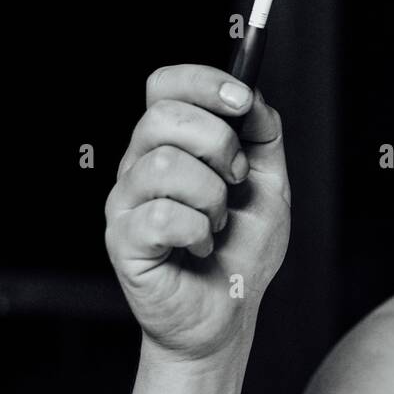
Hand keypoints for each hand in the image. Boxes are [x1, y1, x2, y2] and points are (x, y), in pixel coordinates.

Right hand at [104, 64, 290, 362]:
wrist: (229, 311)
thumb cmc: (242, 249)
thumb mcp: (270, 182)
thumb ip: (264, 135)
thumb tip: (252, 96)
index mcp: (171, 143)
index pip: (164, 85)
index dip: (202, 82)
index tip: (241, 100)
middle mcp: (140, 165)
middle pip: (162, 116)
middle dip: (217, 142)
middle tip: (236, 178)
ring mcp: (126, 203)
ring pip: (164, 165)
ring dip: (211, 196)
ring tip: (219, 222)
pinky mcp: (123, 241)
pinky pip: (161, 215)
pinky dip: (198, 231)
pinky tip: (203, 246)